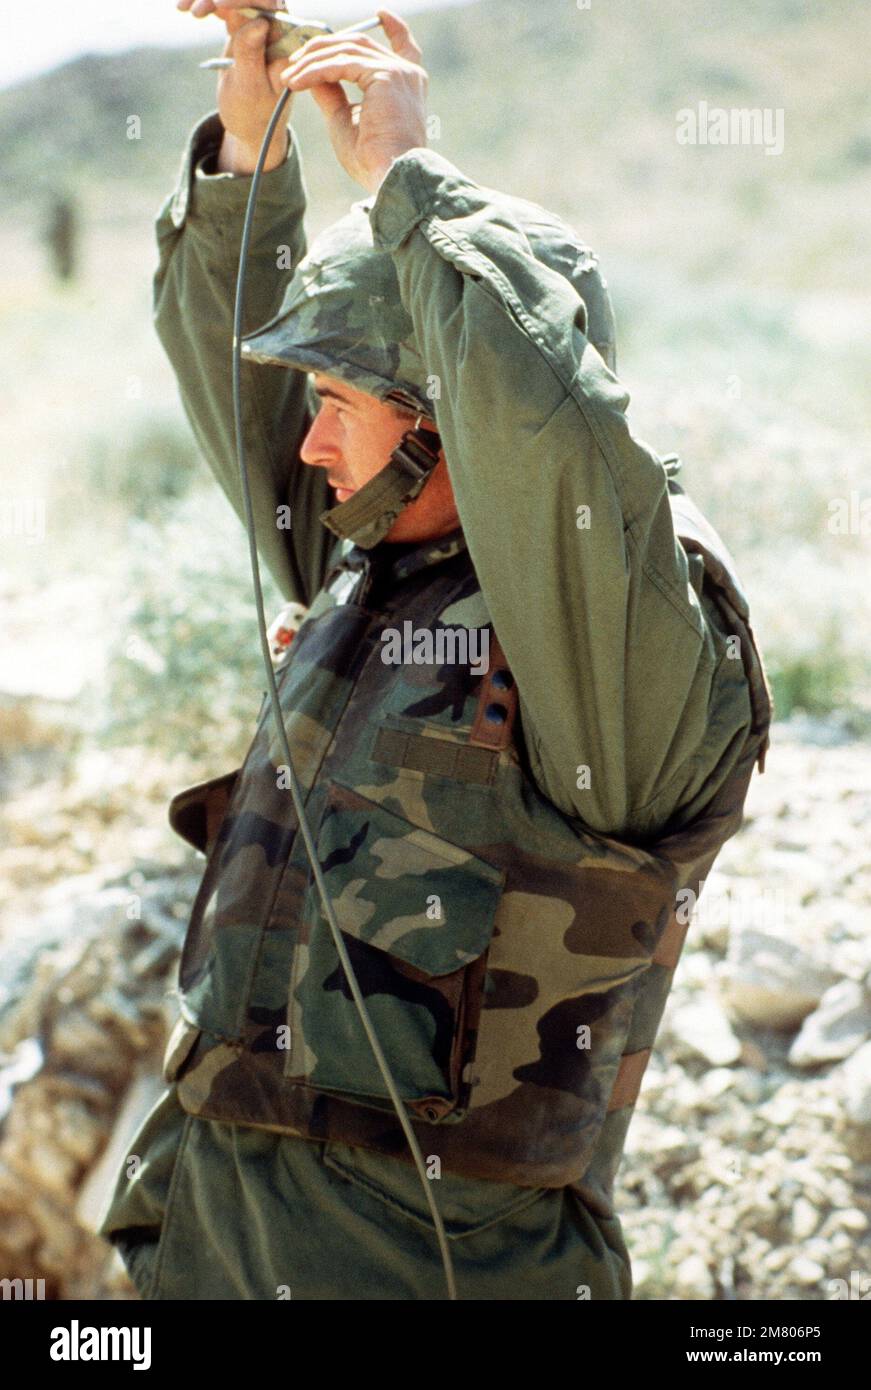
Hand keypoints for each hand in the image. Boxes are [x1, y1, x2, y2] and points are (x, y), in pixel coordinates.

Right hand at [176, 0, 291, 171]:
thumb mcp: (251, 88)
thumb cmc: (255, 113)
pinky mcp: (241, 25)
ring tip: (184, 9)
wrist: (250, 125)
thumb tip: (260, 23)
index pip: (269, 4)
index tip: (218, 5)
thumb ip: (252, 56)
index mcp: (286, 41)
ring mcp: (257, 22)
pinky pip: (221, 3)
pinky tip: (183, 8)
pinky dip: (202, 3)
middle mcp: (275, 25)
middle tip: (195, 10)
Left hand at [280, 9, 427, 193]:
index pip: (404, 46)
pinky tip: (297, 82)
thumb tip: (313, 74)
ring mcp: (399, 71)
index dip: (393, 27)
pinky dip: (315, 71)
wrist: (390, 176)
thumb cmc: (372, 160)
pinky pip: (342, 64)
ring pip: (346, 51)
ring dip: (312, 61)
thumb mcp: (345, 120)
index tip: (381, 14)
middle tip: (294, 62)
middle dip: (323, 49)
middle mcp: (407, 74)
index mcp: (406, 85)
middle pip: (359, 44)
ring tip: (289, 77)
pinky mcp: (386, 74)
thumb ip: (332, 94)